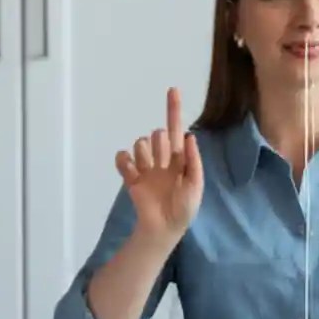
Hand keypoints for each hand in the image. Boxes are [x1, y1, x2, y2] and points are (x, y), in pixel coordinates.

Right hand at [115, 87, 203, 241]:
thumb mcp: (196, 185)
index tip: (173, 89)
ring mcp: (145, 168)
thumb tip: (190, 137)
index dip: (174, 110)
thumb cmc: (184, 209)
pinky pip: (123, 158)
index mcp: (179, 159)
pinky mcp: (131, 178)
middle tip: (165, 162)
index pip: (177, 129)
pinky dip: (124, 161)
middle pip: (156, 134)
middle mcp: (162, 159)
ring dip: (144, 152)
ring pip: (140, 143)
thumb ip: (194, 161)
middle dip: (160, 142)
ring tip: (149, 172)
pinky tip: (131, 171)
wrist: (163, 229)